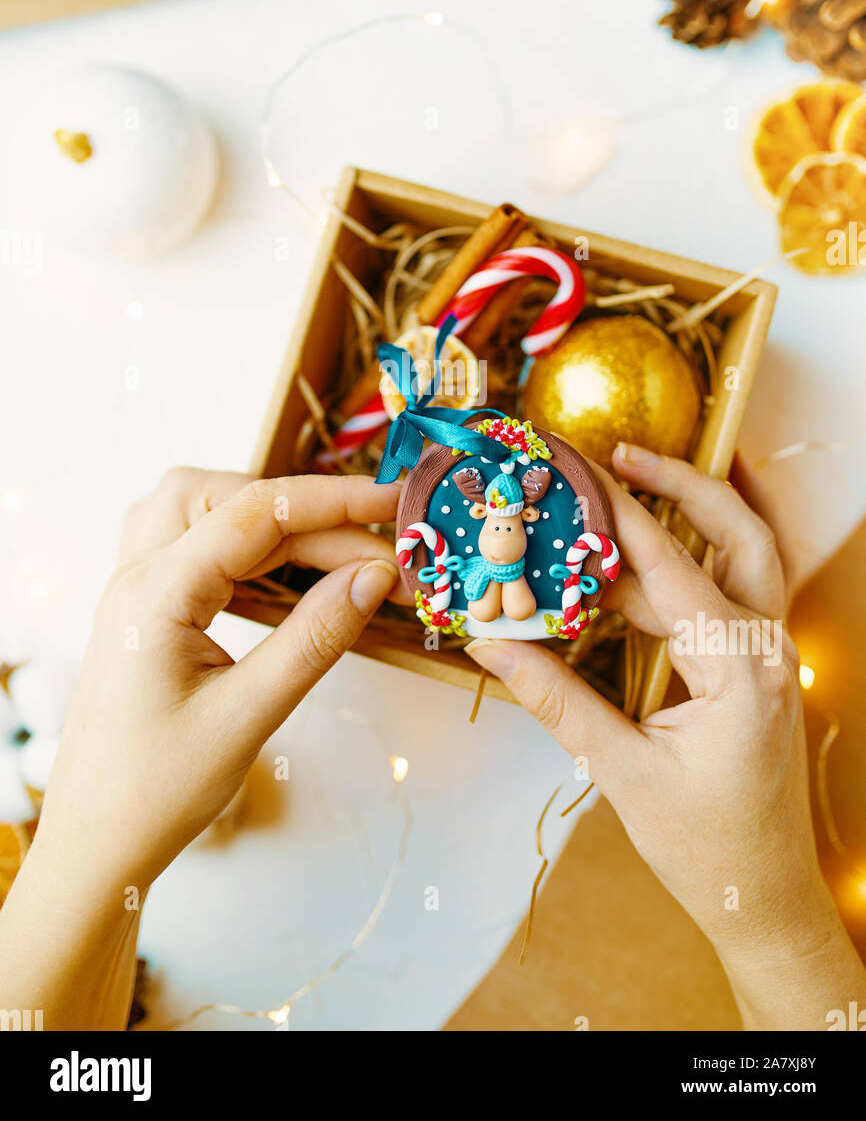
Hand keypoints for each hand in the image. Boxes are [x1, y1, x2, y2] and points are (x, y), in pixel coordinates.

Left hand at [0, 469, 400, 1027]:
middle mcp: (137, 577)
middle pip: (227, 497)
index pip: (255, 512)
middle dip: (305, 510)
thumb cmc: (156, 791)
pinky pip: (200, 549)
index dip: (332, 503)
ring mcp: (137, 591)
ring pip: (207, 513)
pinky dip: (252, 552)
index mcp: (154, 595)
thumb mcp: (248, 716)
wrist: (95, 844)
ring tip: (337, 560)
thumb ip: (315, 638)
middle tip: (370, 550)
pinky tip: (292, 583)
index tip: (395, 505)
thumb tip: (376, 576)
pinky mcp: (148, 611)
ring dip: (274, 523)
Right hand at [466, 443, 864, 1029]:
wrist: (764, 899)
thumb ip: (555, 698)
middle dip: (681, 483)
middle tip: (617, 453)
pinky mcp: (757, 668)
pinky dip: (690, 563)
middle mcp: (767, 648)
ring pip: (740, 557)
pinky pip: (732, 593)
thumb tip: (489, 643)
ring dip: (691, 515)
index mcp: (741, 667)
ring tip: (626, 485)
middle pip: (736, 534)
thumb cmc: (706, 848)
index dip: (614, 511)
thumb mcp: (621, 770)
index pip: (669, 565)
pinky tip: (647, 556)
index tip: (570, 466)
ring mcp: (770, 656)